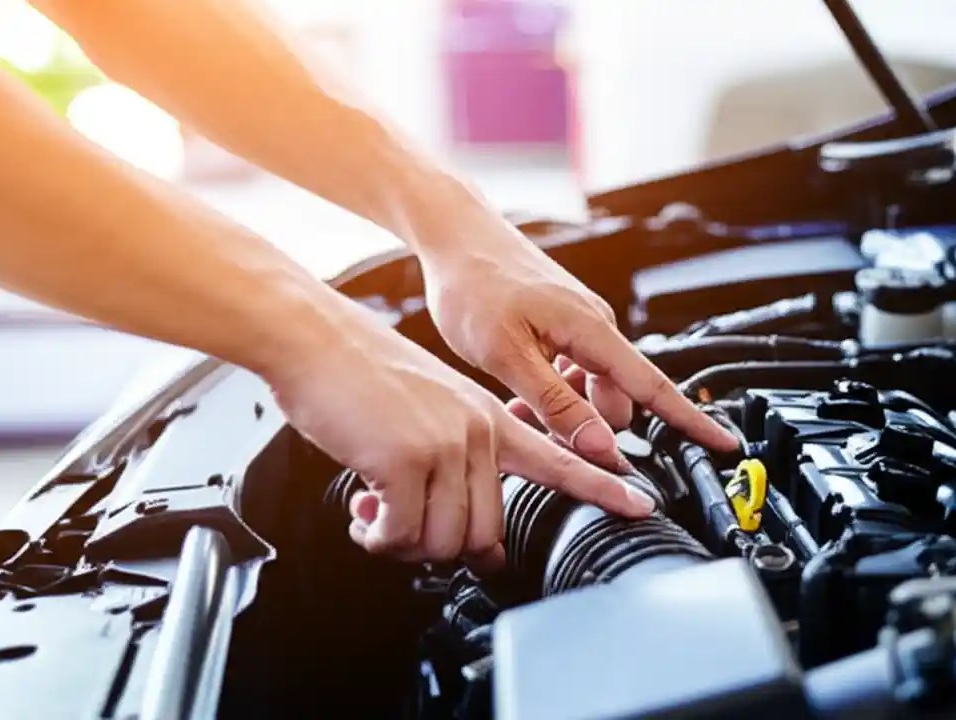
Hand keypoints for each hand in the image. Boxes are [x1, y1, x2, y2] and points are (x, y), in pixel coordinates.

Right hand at [263, 298, 655, 566]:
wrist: (315, 337)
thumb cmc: (359, 375)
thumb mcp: (428, 409)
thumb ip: (456, 460)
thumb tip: (465, 527)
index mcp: (488, 417)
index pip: (559, 459)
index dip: (602, 487)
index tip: (640, 504)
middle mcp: (478, 431)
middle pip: (483, 532)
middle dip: (436, 546)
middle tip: (397, 529)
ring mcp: (447, 444)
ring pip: (443, 542)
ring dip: (401, 544)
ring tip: (375, 518)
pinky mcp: (407, 459)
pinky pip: (402, 534)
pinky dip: (377, 538)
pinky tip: (362, 516)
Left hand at [417, 212, 737, 468]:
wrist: (455, 234)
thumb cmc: (475, 284)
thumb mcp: (508, 356)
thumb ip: (556, 404)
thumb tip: (601, 444)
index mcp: (592, 331)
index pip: (654, 387)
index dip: (691, 421)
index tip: (725, 445)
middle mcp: (595, 327)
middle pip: (619, 399)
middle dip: (591, 428)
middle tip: (538, 432)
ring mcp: (580, 325)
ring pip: (591, 389)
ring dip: (566, 412)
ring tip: (517, 409)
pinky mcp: (562, 325)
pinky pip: (575, 372)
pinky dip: (555, 391)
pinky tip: (519, 394)